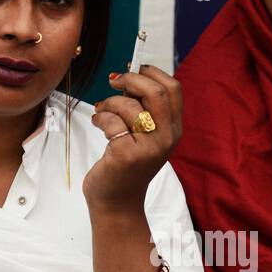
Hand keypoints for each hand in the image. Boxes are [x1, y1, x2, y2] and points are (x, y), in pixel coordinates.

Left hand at [83, 64, 181, 211]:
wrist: (117, 201)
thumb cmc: (128, 164)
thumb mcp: (145, 136)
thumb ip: (144, 109)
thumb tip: (127, 77)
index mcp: (174, 130)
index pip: (173, 89)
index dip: (152, 73)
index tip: (134, 69)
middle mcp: (166, 138)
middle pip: (155, 92)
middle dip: (131, 80)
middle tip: (114, 81)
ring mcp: (148, 147)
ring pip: (129, 106)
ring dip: (109, 102)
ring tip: (102, 111)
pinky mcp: (126, 154)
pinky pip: (112, 121)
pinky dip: (100, 117)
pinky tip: (98, 123)